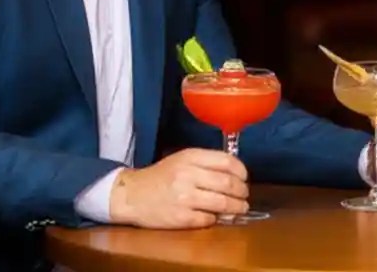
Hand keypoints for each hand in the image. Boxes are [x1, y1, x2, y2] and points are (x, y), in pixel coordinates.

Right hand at [108, 148, 248, 228]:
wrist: (132, 195)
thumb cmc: (160, 177)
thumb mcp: (181, 160)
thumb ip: (206, 162)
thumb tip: (235, 172)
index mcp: (190, 157)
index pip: (227, 162)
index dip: (241, 171)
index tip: (244, 177)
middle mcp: (188, 175)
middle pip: (228, 184)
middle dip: (242, 192)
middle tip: (244, 195)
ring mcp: (184, 197)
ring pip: (222, 203)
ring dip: (237, 208)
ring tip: (240, 208)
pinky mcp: (181, 217)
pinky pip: (209, 219)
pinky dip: (217, 219)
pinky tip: (217, 216)